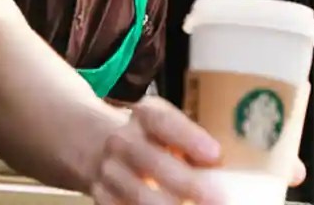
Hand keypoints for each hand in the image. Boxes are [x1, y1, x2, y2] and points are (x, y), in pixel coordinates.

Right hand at [90, 96, 223, 203]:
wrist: (94, 143)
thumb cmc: (146, 137)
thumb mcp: (165, 126)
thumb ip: (190, 141)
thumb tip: (218, 164)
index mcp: (144, 116)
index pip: (164, 122)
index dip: (189, 138)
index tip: (215, 154)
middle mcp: (123, 141)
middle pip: (152, 161)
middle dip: (185, 182)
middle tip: (217, 198)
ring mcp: (109, 171)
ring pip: (136, 193)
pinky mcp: (102, 196)